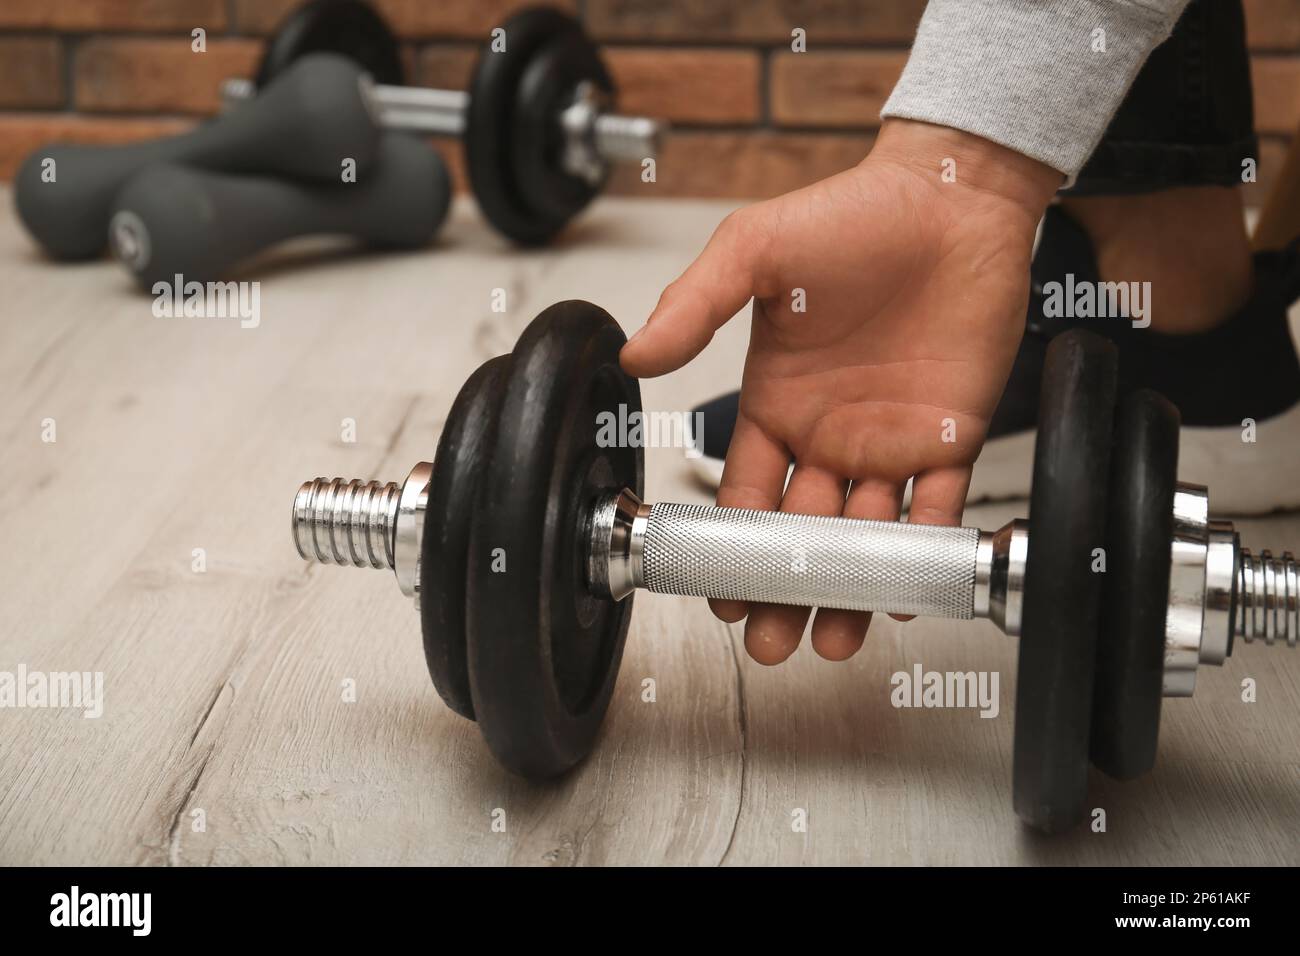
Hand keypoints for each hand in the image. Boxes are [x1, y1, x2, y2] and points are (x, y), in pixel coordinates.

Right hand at [620, 119, 1059, 664]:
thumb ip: (695, 305)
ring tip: (831, 642)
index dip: (732, 546)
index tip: (717, 593)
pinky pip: (935, 508)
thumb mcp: (754, 252)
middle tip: (768, 643)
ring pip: (865, 534)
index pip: (746, 491)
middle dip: (783, 589)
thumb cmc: (851, 215)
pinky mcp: (949, 436)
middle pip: (801, 531)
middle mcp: (828, 432)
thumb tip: (633, 357)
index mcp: (776, 401)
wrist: (949, 197)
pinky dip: (922, 551)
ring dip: (849, 589)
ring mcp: (889, 439)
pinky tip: (903, 591)